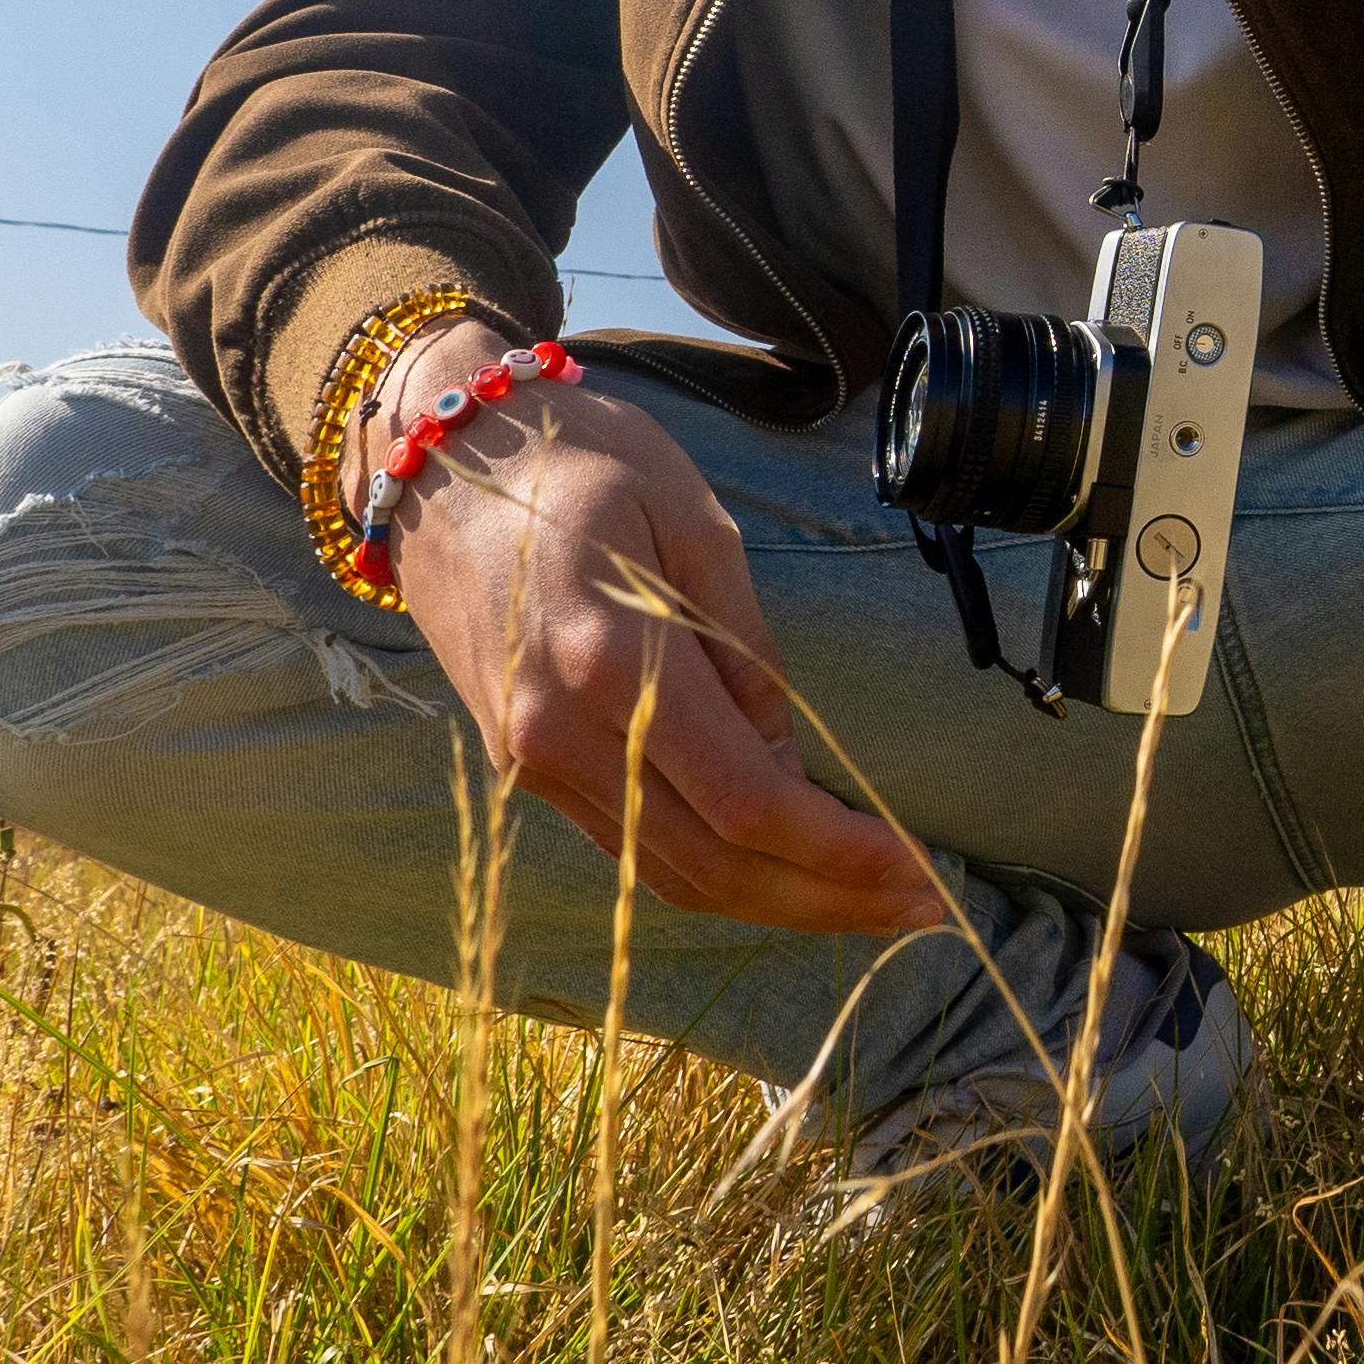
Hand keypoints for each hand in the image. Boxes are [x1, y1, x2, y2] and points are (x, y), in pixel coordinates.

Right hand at [358, 319, 949, 935]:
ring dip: (778, 903)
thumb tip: (788, 754)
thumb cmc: (577, 461)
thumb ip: (747, 647)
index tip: (921, 867)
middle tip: (924, 905)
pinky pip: (630, 847)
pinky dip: (714, 874)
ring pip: (670, 874)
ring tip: (871, 904)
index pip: (747, 800)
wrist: (439, 458)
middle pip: (714, 863)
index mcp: (612, 659)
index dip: (840, 850)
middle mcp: (560, 731)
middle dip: (828, 897)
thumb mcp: (693, 520)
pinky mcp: (522, 766)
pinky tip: (784, 873)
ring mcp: (532, 759)